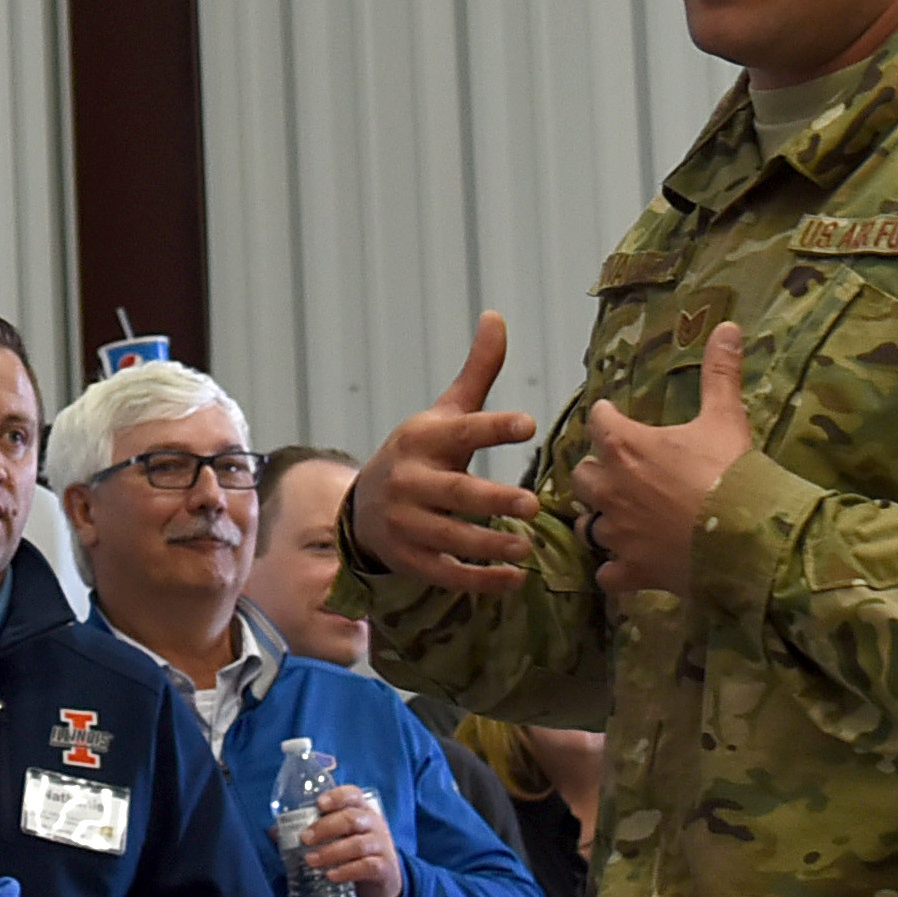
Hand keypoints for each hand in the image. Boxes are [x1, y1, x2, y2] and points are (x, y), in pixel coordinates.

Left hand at [299, 786, 403, 896]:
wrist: (384, 883)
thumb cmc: (355, 854)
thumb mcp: (339, 839)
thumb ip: (312, 832)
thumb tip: (274, 832)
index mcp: (361, 811)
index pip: (353, 795)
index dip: (337, 797)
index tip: (319, 804)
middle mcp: (374, 824)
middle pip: (351, 818)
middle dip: (325, 827)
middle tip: (304, 838)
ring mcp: (381, 846)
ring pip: (358, 844)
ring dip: (331, 851)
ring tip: (311, 860)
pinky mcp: (384, 868)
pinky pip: (367, 866)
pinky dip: (347, 870)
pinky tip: (331, 875)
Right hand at [352, 313, 544, 596]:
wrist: (362, 508)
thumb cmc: (420, 455)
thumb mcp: (444, 413)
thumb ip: (477, 373)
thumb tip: (497, 315)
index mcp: (421, 439)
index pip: (461, 431)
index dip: (493, 428)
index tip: (528, 424)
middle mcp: (409, 481)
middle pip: (454, 492)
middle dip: (493, 499)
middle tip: (534, 504)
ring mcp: (406, 524)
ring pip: (449, 537)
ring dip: (488, 545)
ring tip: (526, 549)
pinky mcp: (409, 560)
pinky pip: (445, 574)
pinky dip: (479, 581)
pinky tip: (514, 581)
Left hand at [572, 322, 754, 598]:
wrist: (748, 536)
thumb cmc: (731, 471)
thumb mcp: (726, 417)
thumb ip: (720, 372)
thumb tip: (727, 326)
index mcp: (625, 446)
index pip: (597, 420)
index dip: (606, 418)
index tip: (613, 417)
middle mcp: (610, 489)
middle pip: (582, 474)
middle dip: (597, 472)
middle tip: (619, 472)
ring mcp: (617, 533)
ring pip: (588, 525)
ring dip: (600, 520)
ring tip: (619, 518)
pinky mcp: (630, 569)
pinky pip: (607, 573)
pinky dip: (614, 570)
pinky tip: (626, 566)